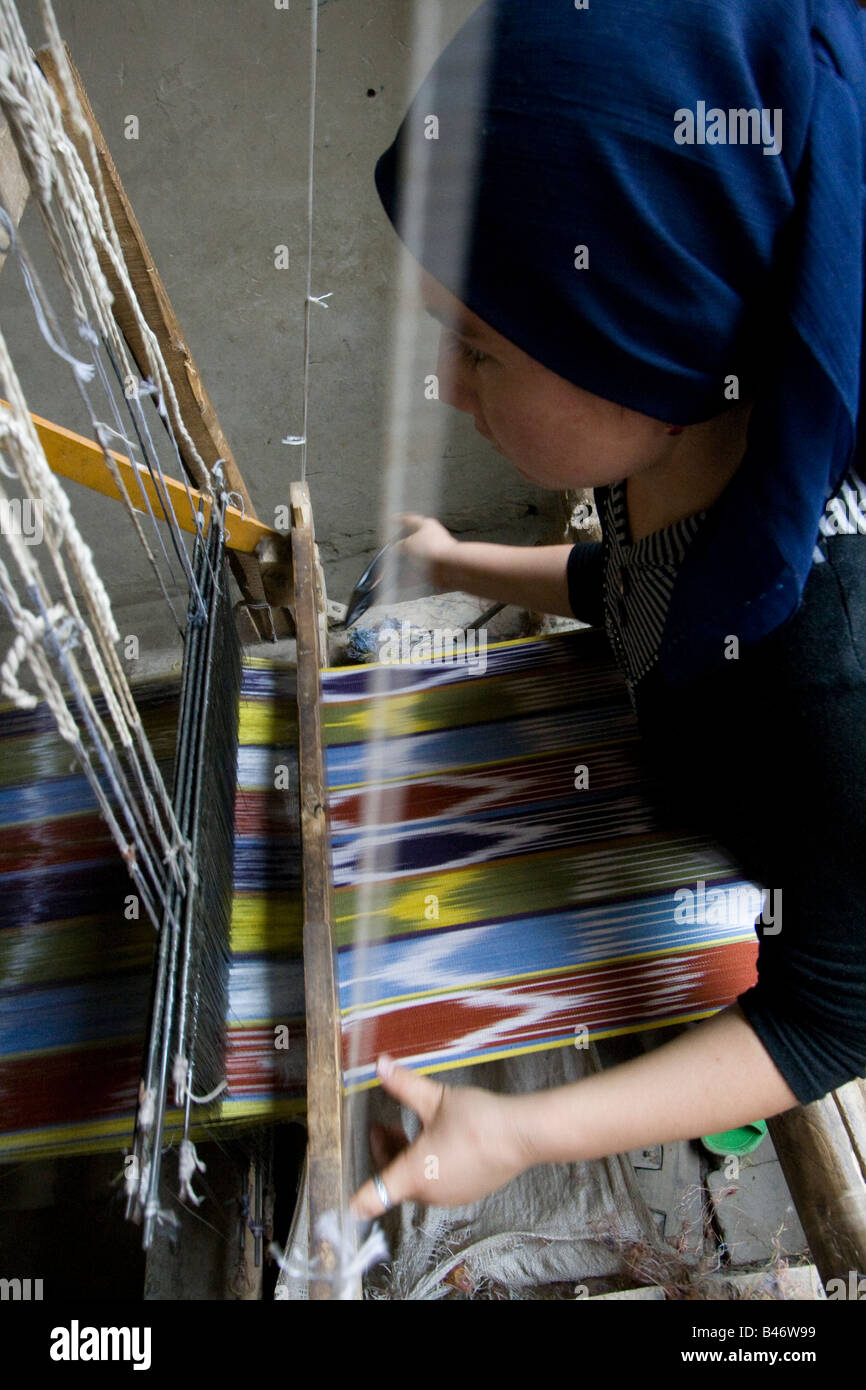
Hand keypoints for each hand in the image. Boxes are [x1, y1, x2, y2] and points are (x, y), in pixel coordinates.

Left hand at [349, 1055, 532, 1215]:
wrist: (522, 1135)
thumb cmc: (478, 1120)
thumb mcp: (435, 1098)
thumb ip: (403, 1084)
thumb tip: (380, 1065)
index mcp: (415, 1175)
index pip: (374, 1197)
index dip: (357, 1200)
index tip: (345, 1203)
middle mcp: (430, 1193)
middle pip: (394, 1181)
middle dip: (386, 1153)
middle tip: (383, 1127)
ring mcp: (450, 1195)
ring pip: (416, 1181)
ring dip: (407, 1157)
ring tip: (410, 1128)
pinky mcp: (467, 1192)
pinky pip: (436, 1182)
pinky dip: (428, 1165)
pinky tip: (438, 1139)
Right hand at [389, 513, 458, 589]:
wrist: (449, 567)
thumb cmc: (430, 549)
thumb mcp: (408, 544)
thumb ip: (401, 545)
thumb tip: (396, 548)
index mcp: (427, 526)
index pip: (411, 520)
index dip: (400, 520)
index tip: (392, 520)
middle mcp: (432, 538)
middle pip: (415, 541)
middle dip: (403, 547)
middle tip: (392, 550)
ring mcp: (435, 554)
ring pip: (417, 559)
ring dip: (405, 564)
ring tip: (393, 570)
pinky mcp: (437, 568)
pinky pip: (419, 573)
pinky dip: (409, 578)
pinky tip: (400, 584)